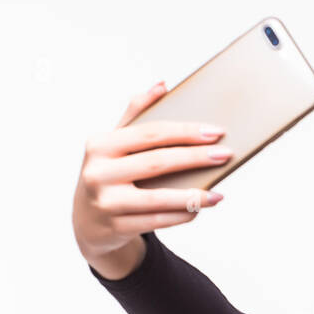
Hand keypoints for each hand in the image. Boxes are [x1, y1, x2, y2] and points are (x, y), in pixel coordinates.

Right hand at [72, 80, 230, 265]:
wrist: (87, 221)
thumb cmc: (109, 174)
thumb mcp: (114, 144)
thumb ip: (135, 114)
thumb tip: (162, 85)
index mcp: (100, 145)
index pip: (150, 133)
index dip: (185, 132)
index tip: (216, 132)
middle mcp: (98, 173)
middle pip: (156, 163)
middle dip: (195, 158)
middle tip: (225, 155)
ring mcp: (106, 203)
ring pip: (158, 198)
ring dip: (193, 196)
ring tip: (218, 194)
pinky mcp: (115, 227)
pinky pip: (156, 221)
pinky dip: (181, 215)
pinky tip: (200, 208)